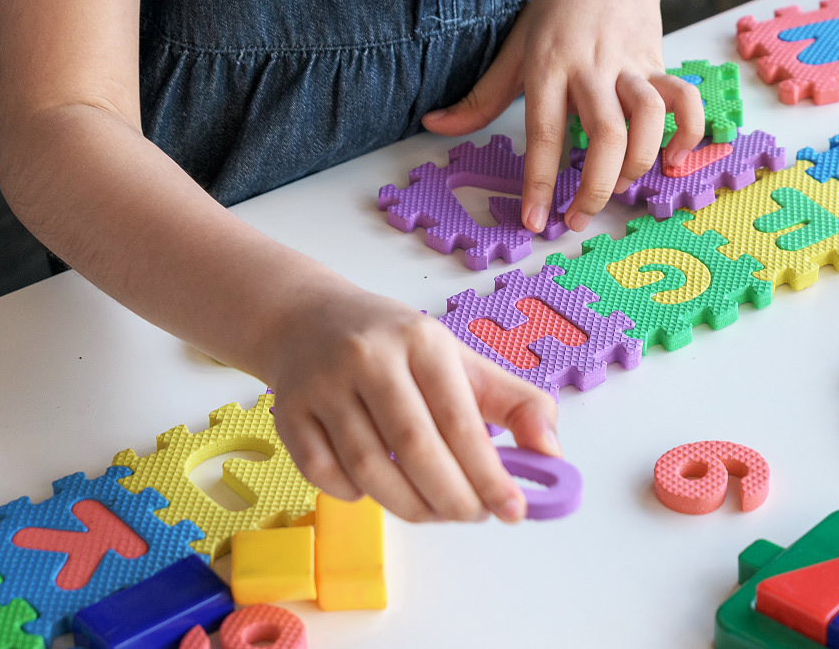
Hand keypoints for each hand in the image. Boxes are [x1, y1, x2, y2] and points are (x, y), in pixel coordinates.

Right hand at [264, 288, 559, 522]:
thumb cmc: (397, 349)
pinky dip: (356, 495)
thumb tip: (553, 456)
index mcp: (421, 341)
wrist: (308, 321)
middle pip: (415, 449)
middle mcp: (368, 358)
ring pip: (368, 469)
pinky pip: (323, 475)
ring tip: (436, 510)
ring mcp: (322, 385)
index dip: (489, 474)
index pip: (460, 421)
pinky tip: (380, 487)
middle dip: (452, 498)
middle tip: (474, 516)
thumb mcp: (461, 361)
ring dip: (409, 505)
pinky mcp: (286, 412)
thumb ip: (516, 404)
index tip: (514, 509)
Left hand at [420, 0, 702, 234]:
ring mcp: (630, 64)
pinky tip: (674, 158)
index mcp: (548, 66)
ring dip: (639, 162)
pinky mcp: (659, 62)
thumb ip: (480, 96)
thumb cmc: (556, 3)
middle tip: (581, 218)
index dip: (541, 182)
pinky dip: (688, 132)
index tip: (536, 222)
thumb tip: (433, 126)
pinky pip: (685, 99)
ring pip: (648, 118)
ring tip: (624, 184)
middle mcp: (591, 67)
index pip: (544, 133)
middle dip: (598, 188)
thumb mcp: (514, 46)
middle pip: (605, 134)